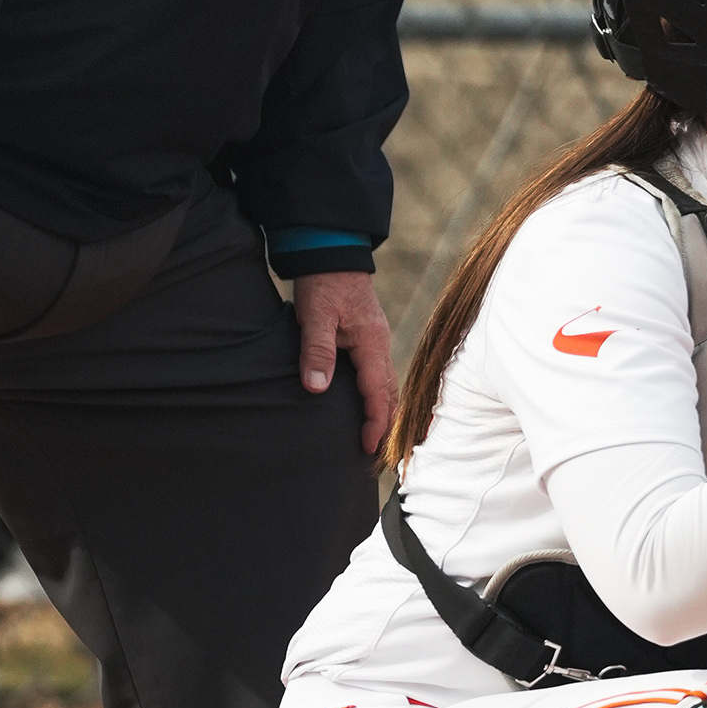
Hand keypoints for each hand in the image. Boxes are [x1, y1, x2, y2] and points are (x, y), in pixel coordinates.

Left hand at [293, 271, 396, 454]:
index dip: (375, 423)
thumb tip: (317, 388)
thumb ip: (317, 351)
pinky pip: (379, 374)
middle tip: (378, 456)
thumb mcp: (315, 315)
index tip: (367, 448)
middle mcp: (379, 345)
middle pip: (391, 394)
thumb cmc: (323, 283)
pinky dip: (379, 396)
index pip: (378, 393)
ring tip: (377, 438)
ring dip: (385, 412)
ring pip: (387, 385)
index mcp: (371, 344)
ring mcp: (376, 341)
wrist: (331, 252)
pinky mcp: (367, 337)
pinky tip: (370, 405)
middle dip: (387, 425)